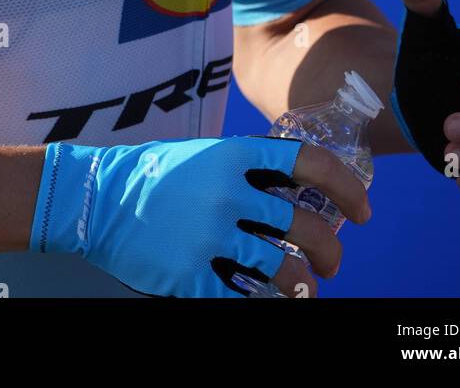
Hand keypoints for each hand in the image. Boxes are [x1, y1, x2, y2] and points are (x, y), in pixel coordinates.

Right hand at [30, 133, 370, 297]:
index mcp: (232, 155)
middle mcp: (226, 193)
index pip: (309, 163)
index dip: (346, 186)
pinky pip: (243, 299)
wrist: (95, 198)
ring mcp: (209, 237)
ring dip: (303, 285)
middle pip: (305, 225)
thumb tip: (296, 186)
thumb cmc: (153, 174)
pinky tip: (271, 303)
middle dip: (332, 251)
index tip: (364, 209)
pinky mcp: (190, 275)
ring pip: (283, 270)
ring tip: (305, 290)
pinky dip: (265, 305)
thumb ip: (246, 168)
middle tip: (334, 263)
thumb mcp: (203, 154)